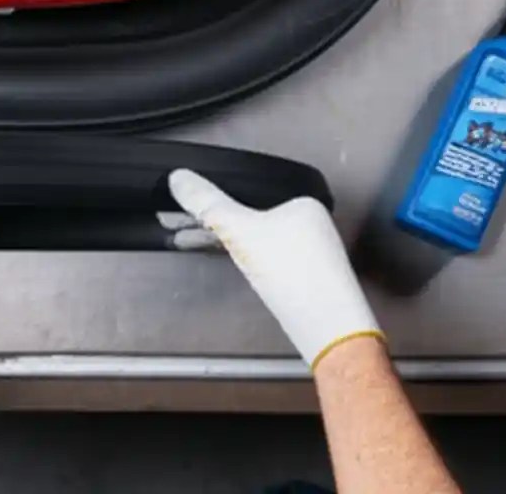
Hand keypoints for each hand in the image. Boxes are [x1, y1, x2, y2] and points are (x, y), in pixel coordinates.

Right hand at [168, 169, 382, 370]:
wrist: (327, 327)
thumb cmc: (290, 271)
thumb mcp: (240, 231)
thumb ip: (208, 204)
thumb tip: (178, 177)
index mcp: (305, 203)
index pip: (255, 193)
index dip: (224, 202)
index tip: (199, 213)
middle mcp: (315, 225)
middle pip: (258, 218)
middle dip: (229, 227)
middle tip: (199, 234)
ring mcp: (315, 254)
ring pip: (264, 242)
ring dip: (240, 248)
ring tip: (218, 253)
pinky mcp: (312, 279)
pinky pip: (273, 262)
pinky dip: (256, 266)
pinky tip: (249, 275)